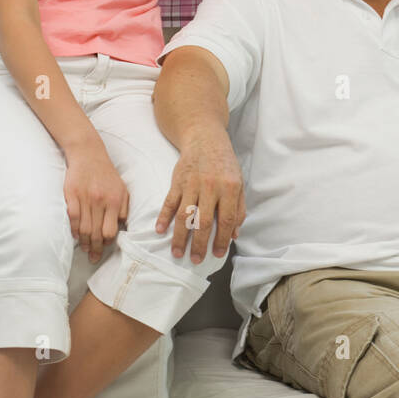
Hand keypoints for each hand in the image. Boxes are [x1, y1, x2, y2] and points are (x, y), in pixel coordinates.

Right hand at [63, 144, 129, 264]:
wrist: (88, 154)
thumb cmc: (107, 174)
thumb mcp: (122, 189)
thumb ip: (124, 208)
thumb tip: (123, 227)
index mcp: (114, 200)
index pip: (111, 230)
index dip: (107, 241)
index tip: (105, 247)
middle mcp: (100, 201)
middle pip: (96, 232)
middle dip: (95, 248)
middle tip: (93, 258)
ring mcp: (85, 198)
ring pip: (84, 228)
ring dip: (84, 242)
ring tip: (84, 249)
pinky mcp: (72, 195)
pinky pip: (72, 218)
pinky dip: (74, 229)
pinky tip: (75, 235)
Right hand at [156, 130, 245, 263]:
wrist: (204, 137)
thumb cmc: (224, 163)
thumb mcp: (238, 183)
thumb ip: (238, 209)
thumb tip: (234, 235)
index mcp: (229, 188)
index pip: (226, 220)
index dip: (222, 240)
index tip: (217, 254)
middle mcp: (210, 186)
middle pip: (203, 222)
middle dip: (199, 244)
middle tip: (196, 260)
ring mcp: (191, 184)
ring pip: (185, 215)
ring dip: (180, 237)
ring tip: (178, 253)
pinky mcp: (177, 181)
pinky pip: (169, 202)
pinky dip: (163, 217)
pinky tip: (159, 231)